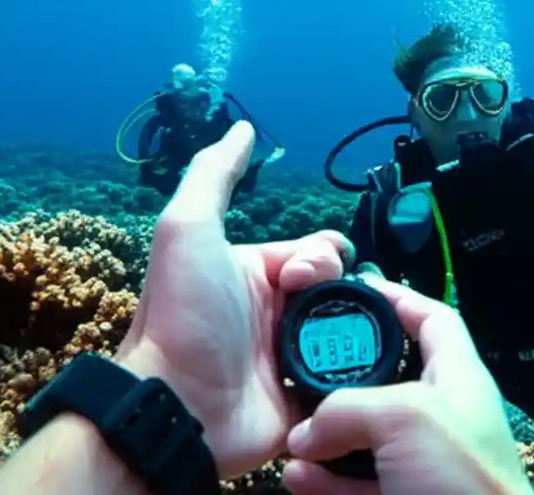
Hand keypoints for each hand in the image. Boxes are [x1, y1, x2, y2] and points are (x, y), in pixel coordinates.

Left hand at [114, 120, 353, 477]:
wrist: (177, 406)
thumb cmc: (181, 315)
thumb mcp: (189, 230)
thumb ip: (213, 176)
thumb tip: (242, 128)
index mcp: (256, 275)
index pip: (317, 253)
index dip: (320, 257)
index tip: (299, 276)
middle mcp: (276, 314)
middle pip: (340, 290)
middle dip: (342, 293)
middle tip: (314, 312)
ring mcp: (292, 360)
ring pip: (350, 334)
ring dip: (355, 333)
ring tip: (341, 346)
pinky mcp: (305, 404)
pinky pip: (348, 383)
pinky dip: (357, 375)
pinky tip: (355, 373)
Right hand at [282, 276, 533, 494]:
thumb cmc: (467, 486)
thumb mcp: (406, 418)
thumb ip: (349, 408)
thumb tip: (306, 432)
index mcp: (459, 380)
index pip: (432, 320)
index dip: (397, 298)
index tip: (355, 291)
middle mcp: (441, 420)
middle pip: (387, 380)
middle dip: (342, 377)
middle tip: (302, 369)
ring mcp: (422, 466)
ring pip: (364, 440)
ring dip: (324, 438)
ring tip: (291, 437)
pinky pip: (356, 486)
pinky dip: (325, 481)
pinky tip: (297, 477)